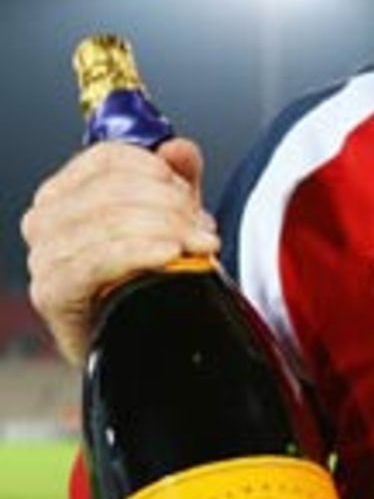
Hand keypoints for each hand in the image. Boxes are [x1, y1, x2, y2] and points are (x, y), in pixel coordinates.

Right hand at [20, 137, 218, 366]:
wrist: (140, 349)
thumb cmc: (147, 283)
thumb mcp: (169, 221)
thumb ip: (177, 180)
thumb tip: (178, 149)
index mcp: (65, 193)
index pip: (107, 159)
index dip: (156, 169)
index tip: (188, 192)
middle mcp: (45, 220)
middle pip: (112, 189)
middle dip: (170, 205)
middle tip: (204, 229)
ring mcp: (44, 257)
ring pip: (109, 221)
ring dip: (166, 229)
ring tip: (199, 247)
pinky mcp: (51, 292)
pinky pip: (97, 260)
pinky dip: (140, 252)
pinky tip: (171, 255)